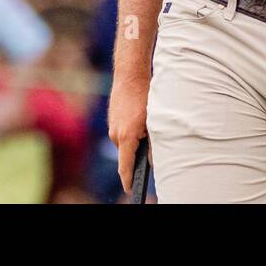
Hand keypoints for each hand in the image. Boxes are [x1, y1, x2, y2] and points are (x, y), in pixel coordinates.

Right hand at [108, 73, 150, 194]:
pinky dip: (131, 132)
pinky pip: (122, 132)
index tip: (130, 190)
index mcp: (126, 137)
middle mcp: (115, 134)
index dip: (128, 181)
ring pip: (125, 143)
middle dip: (136, 157)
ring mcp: (112, 126)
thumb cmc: (144, 97)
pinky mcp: (112, 119)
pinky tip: (140, 121)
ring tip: (146, 130)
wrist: (130, 75)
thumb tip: (153, 159)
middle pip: (126, 155)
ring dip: (135, 142)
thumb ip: (153, 143)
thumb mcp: (154, 122)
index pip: (125, 167)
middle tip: (149, 154)